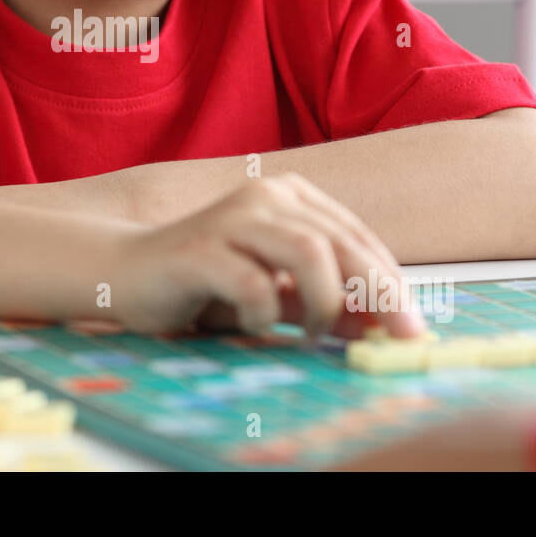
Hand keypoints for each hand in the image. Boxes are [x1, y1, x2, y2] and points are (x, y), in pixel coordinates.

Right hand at [110, 173, 425, 339]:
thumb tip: (382, 325)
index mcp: (288, 197)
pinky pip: (254, 283)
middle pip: (341, 243)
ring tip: (312, 334)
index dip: (390, 282)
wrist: (125, 273)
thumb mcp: (277, 296)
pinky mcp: (198, 249)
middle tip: (396, 339)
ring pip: (309, 253)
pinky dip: (266, 313)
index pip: (357, 237)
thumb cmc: (206, 284)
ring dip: (325, 303)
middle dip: (379, 295)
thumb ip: (325, 304)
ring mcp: (230, 219)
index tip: (410, 328)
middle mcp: (264, 197)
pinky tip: (256, 323)